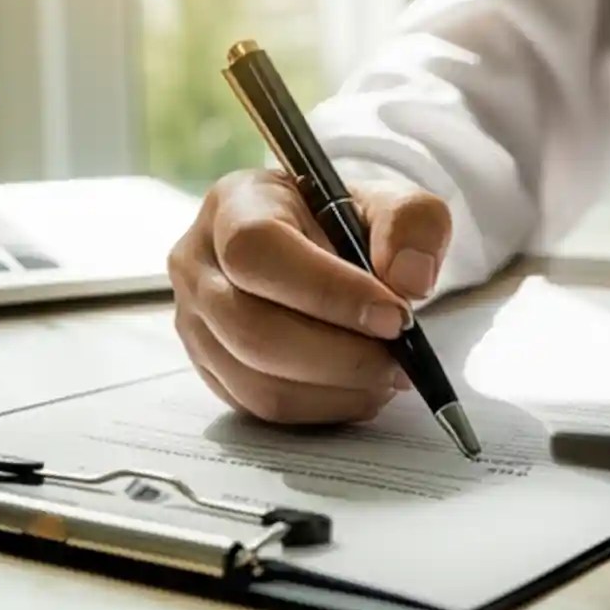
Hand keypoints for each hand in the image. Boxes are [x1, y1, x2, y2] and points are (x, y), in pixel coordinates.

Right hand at [168, 169, 451, 423]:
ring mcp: (197, 323)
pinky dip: (324, 407)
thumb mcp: (393, 202)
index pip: (259, 251)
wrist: (324, 246)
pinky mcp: (214, 369)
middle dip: (340, 355)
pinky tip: (363, 388)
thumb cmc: (348, 221)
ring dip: (337, 388)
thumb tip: (410, 279)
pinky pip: (264, 406)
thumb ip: (413, 224)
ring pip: (259, 380)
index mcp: (235, 205)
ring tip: (389, 373)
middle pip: (253, 329)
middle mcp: (199, 264)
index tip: (394, 317)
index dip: (328, 291)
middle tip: (399, 357)